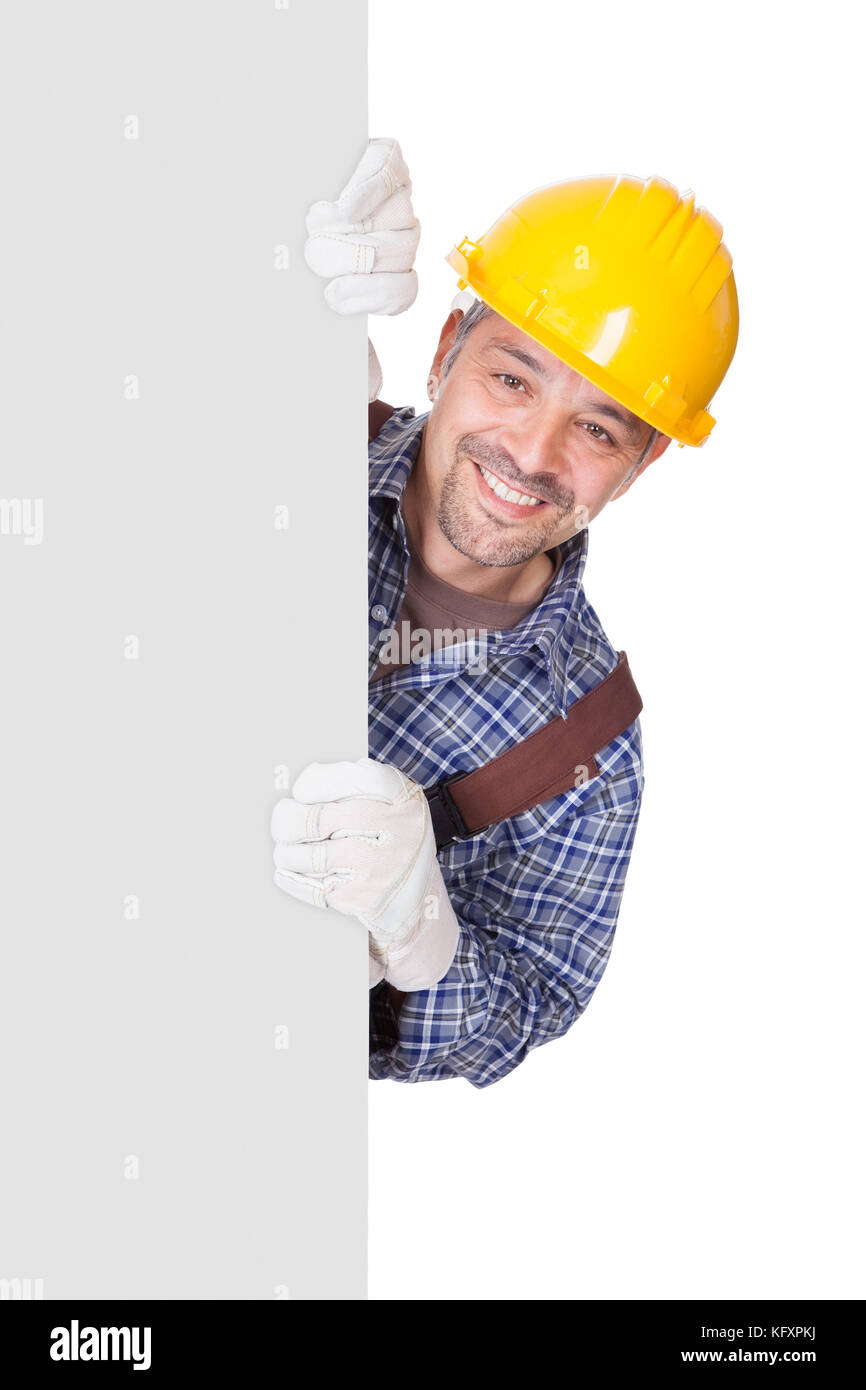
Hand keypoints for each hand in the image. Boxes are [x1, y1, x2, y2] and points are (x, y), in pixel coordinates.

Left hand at [271, 757, 458, 991]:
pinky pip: (312, 887)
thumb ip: (357, 787)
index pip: (351, 778)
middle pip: (317, 819)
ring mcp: (380, 867)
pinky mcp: (364, 899)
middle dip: (286, 820)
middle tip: (282, 823)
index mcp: (404, 798)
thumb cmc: (392, 841)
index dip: (315, 782)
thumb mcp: (394, 804)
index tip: (301, 791)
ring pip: (309, 856)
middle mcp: (396, 830)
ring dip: (287, 854)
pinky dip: (293, 881)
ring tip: (286, 852)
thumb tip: (303, 783)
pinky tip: (289, 874)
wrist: (418, 902)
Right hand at [303, 137, 419, 401]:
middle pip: (401, 253)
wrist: (265, 215)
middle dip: (353, 260)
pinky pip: (390, 170)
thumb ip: (343, 357)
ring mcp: (394, 196)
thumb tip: (365, 389)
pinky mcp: (385, 158)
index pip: (402, 291)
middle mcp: (396, 238)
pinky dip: (366, 188)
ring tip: (314, 230)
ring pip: (398, 217)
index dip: (373, 296)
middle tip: (313, 259)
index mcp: (387, 278)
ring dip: (352, 229)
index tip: (331, 300)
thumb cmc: (290, 279)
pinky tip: (338, 206)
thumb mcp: (316, 325)